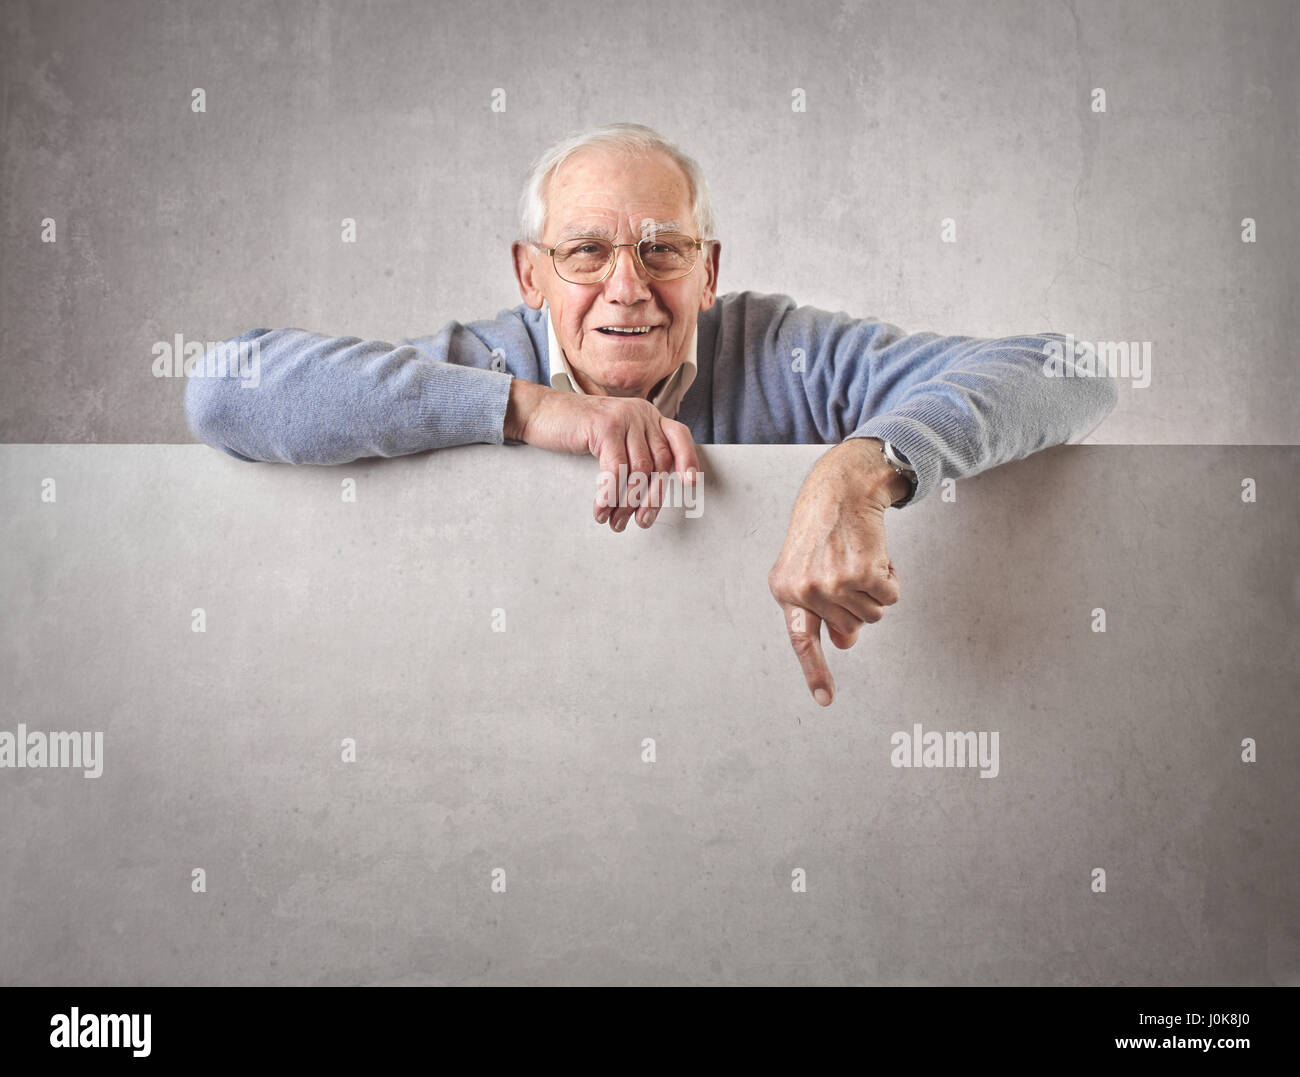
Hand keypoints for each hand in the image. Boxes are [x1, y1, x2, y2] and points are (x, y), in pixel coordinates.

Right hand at [505, 379, 699, 531]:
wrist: (539, 412)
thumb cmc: (575, 431)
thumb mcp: (613, 437)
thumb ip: (634, 451)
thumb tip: (651, 492)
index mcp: (647, 415)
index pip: (679, 437)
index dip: (689, 460)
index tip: (690, 486)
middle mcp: (640, 413)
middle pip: (660, 462)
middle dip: (651, 498)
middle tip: (639, 521)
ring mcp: (624, 418)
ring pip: (639, 470)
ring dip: (627, 503)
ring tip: (616, 522)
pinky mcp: (604, 426)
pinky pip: (615, 469)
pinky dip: (609, 495)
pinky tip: (601, 510)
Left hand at [767, 438, 907, 705]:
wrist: (841, 490)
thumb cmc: (823, 529)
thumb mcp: (805, 568)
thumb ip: (819, 608)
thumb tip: (843, 643)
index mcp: (786, 590)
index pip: (800, 640)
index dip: (815, 671)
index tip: (825, 699)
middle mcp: (806, 590)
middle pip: (850, 629)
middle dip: (858, 606)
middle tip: (849, 571)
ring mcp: (833, 584)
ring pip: (873, 616)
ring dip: (875, 591)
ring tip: (859, 560)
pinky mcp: (863, 574)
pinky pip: (890, 598)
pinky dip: (891, 579)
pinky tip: (875, 555)